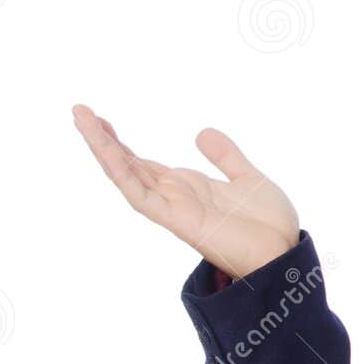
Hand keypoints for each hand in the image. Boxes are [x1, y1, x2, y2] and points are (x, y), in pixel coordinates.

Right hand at [72, 105, 300, 279]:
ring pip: (126, 176)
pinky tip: (106, 151)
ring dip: (103, 148)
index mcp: (187, 187)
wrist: (284, 253)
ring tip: (81, 120)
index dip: (121, 143)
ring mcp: (172, 208)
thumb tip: (201, 132)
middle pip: (128, 165)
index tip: (101, 119)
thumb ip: (225, 157)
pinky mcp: (177, 220)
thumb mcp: (247, 178)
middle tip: (79, 111)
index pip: (143, 163)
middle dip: (103, 140)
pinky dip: (122, 173)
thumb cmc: (269, 224)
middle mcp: (174, 197)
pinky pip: (141, 195)